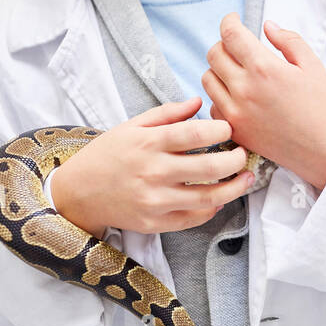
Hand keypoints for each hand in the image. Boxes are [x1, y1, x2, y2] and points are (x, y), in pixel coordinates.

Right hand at [50, 97, 251, 237]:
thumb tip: (199, 102)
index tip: (230, 129)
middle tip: (243, 154)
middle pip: (209, 167)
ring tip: (246, 178)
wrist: (78, 193)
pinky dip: (212, 209)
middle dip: (236, 160)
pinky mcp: (155, 223)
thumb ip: (167, 113)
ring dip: (235, 188)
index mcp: (148, 143)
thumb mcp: (132, 125)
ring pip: (208, 197)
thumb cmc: (108, 154)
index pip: (196, 134)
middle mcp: (153, 172)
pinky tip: (220, 198)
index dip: (222, 130)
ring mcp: (154, 201)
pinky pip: (193, 218)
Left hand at [202, 13, 325, 189]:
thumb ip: (288, 40)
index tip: (233, 20)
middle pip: (213, 54)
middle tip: (238, 47)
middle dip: (224, 44)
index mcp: (264, 68)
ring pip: (208, 79)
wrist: (325, 150)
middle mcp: (244, 89)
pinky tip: (239, 97)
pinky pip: (213, 105)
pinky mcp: (234, 130)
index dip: (229, 21)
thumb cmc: (322, 106)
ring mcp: (235, 112)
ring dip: (219, 70)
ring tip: (237, 72)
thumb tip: (267, 26)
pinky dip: (221, 96)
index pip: (231, 34)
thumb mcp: (312, 65)